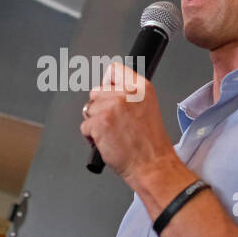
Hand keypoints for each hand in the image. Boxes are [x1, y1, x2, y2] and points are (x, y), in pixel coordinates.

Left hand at [78, 62, 173, 182]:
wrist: (153, 166)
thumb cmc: (150, 145)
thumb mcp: (147, 108)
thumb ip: (129, 95)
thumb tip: (108, 89)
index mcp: (142, 88)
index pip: (114, 70)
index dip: (108, 83)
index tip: (108, 93)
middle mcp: (127, 94)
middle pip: (96, 91)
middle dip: (100, 108)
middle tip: (115, 123)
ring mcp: (112, 107)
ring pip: (89, 109)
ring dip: (95, 123)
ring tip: (112, 134)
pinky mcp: (100, 123)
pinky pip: (85, 126)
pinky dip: (91, 137)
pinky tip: (107, 142)